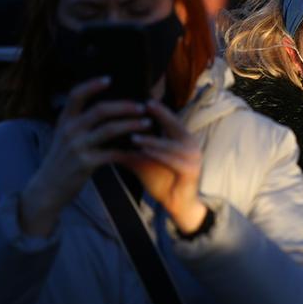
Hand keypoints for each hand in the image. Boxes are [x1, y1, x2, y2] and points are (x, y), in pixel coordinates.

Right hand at [20, 78, 152, 236]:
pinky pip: (113, 153)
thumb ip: (79, 123)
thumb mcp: (64, 137)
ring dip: (132, 125)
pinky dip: (129, 151)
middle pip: (100, 110)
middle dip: (125, 106)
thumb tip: (105, 109)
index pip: (76, 94)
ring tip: (148, 124)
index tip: (109, 78)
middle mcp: (70, 129)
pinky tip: (141, 151)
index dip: (92, 85)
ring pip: (110, 129)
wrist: (48, 188)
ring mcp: (77, 146)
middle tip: (143, 106)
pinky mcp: (86, 163)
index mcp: (64, 120)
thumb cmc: (62, 160)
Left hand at [124, 100, 206, 234]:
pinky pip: (173, 160)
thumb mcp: (144, 160)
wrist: (177, 205)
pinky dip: (158, 154)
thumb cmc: (162, 180)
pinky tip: (143, 152)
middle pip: (174, 125)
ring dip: (153, 140)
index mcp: (181, 138)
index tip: (140, 98)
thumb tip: (108, 135)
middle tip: (143, 105)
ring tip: (134, 136)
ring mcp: (193, 157)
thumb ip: (131, 148)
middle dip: (159, 115)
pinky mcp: (192, 170)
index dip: (157, 108)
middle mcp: (190, 144)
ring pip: (171, 144)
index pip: (169, 118)